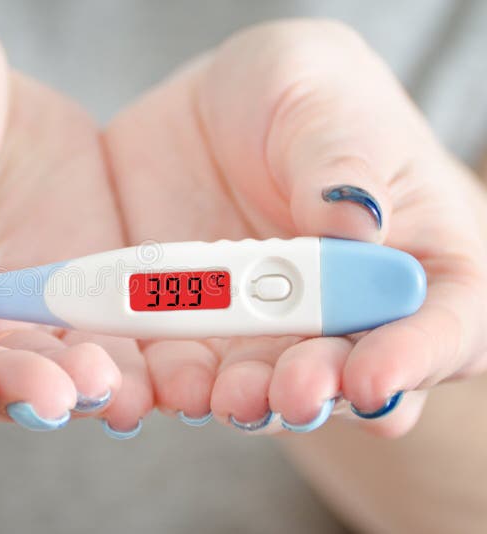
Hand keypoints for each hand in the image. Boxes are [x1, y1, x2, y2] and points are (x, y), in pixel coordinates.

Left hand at [106, 20, 486, 435]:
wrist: (216, 103)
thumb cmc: (302, 92)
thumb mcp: (325, 100)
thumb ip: (343, 161)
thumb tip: (356, 223)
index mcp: (413, 258)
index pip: (443, 326)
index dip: (414, 360)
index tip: (374, 377)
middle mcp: (342, 312)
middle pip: (345, 374)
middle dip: (317, 389)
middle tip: (293, 391)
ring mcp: (265, 328)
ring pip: (261, 386)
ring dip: (245, 400)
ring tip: (224, 396)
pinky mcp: (195, 326)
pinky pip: (181, 368)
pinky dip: (167, 383)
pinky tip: (155, 382)